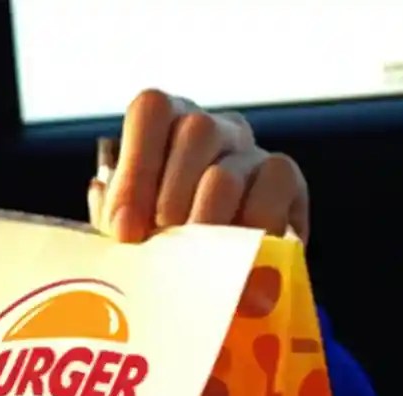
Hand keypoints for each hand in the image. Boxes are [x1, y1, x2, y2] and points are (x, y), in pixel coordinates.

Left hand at [88, 89, 308, 243]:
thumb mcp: (128, 228)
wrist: (213, 277)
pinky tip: (237, 260)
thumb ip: (116, 219)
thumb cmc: (158, 243)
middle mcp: (212, 128)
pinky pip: (275, 187)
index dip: (137, 166)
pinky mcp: (286, 180)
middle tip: (160, 241)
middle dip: (171, 195)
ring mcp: (251, 151)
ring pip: (229, 170)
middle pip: (197, 129)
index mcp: (165, 126)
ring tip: (192, 261)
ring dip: (205, 221)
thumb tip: (122, 221)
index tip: (125, 228)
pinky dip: (252, 228)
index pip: (152, 110)